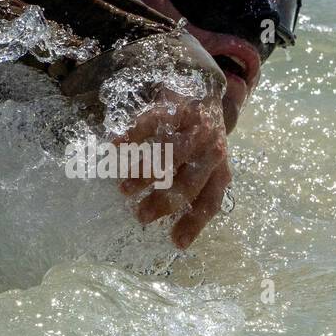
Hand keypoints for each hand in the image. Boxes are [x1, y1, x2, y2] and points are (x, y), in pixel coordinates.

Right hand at [113, 86, 231, 249]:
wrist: (205, 93)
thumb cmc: (200, 144)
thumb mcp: (206, 169)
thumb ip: (194, 193)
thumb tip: (177, 240)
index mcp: (220, 169)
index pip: (210, 201)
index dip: (194, 222)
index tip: (175, 242)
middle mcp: (211, 149)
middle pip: (189, 181)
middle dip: (164, 201)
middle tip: (141, 216)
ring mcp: (194, 128)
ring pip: (169, 153)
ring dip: (145, 173)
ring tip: (124, 190)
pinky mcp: (175, 107)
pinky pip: (152, 122)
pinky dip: (132, 137)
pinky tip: (115, 148)